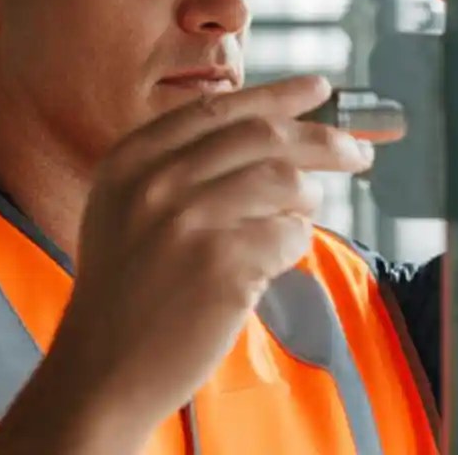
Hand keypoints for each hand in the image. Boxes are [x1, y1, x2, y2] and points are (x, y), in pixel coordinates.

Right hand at [5, 76, 374, 451]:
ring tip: (302, 219)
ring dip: (307, 200)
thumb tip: (271, 135)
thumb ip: (178, 168)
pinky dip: (295, 245)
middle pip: (263, 136)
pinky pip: (289, 237)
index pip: (220, 109)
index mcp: (132, 159)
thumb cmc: (125, 294)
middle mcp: (157, 181)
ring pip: (284, 182)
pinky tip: (275, 261)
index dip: (278, 95)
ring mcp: (189, 222)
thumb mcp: (124, 210)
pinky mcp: (222, 267)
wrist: (100, 370)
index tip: (319, 88)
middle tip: (358, 152)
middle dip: (322, 139)